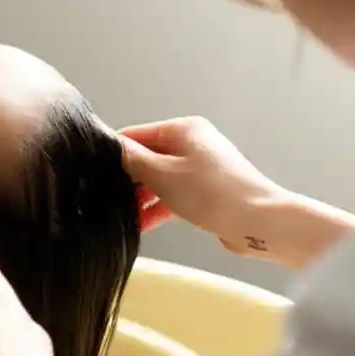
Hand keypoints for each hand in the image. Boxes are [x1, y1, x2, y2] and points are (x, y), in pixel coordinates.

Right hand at [120, 116, 287, 254]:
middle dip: (129, 179)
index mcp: (184, 130)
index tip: (95, 170)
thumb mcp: (162, 174)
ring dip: (142, 198)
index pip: (137, 135)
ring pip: (160, 180)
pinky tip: (142, 225)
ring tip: (123, 216)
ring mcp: (202, 169)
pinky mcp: (207, 193)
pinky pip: (175, 196)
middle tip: (107, 198)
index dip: (115, 152)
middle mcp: (193, 145)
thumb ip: (132, 160)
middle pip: (148, 158)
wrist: (259, 223)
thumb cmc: (214, 193)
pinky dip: (158, 208)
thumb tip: (110, 146)